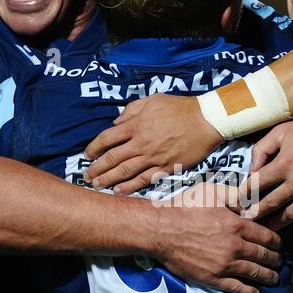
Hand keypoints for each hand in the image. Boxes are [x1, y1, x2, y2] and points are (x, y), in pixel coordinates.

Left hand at [83, 94, 222, 192]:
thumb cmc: (180, 108)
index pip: (107, 138)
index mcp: (136, 125)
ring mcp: (153, 157)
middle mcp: (141, 143)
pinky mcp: (165, 167)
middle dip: (97, 168)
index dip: (94, 147)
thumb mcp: (152, 100)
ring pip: (125, 171)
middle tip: (86, 176)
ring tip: (97, 186)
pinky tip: (119, 192)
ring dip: (108, 180)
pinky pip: (144, 180)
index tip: (87, 155)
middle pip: (112, 158)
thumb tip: (116, 122)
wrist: (206, 121)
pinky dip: (130, 187)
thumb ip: (132, 110)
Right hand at [148, 196, 281, 292]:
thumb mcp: (211, 192)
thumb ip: (233, 196)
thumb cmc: (184, 208)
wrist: (161, 230)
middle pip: (264, 256)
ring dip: (268, 277)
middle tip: (280, 263)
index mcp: (238, 225)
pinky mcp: (213, 278)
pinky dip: (250, 292)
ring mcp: (225, 264)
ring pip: (255, 273)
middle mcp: (235, 246)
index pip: (267, 237)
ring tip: (274, 279)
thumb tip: (249, 200)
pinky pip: (237, 288)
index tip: (279, 245)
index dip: (276, 242)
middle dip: (276, 260)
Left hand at [241, 107, 292, 228]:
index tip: (236, 204)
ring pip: (291, 215)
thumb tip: (251, 172)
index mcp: (285, 164)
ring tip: (266, 228)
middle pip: (271, 204)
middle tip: (246, 221)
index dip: (244, 196)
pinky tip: (289, 217)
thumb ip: (261, 150)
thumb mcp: (281, 132)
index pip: (257, 185)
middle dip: (256, 214)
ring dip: (276, 223)